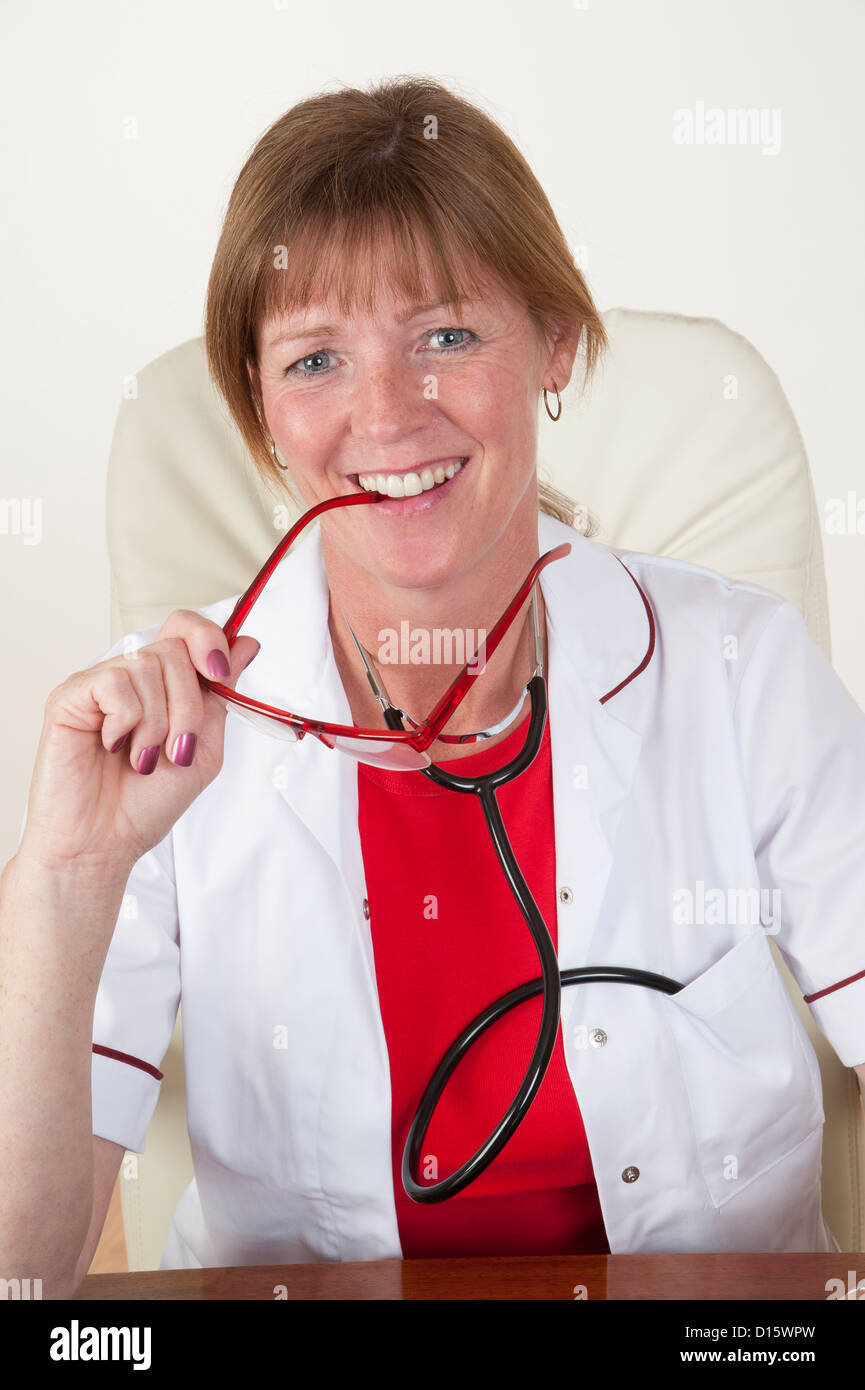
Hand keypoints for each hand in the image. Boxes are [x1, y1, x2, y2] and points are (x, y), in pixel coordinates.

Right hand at [17, 612, 260, 876]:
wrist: (105, 844)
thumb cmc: (147, 804)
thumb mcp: (204, 749)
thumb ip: (221, 696)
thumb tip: (246, 642)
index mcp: (165, 686)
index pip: (187, 629)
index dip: (210, 639)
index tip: (221, 672)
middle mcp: (132, 677)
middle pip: (175, 649)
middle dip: (189, 706)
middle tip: (177, 750)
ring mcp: (100, 683)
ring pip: (148, 666)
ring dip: (158, 723)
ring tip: (143, 759)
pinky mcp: (71, 695)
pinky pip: (115, 682)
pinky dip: (126, 721)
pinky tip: (113, 746)